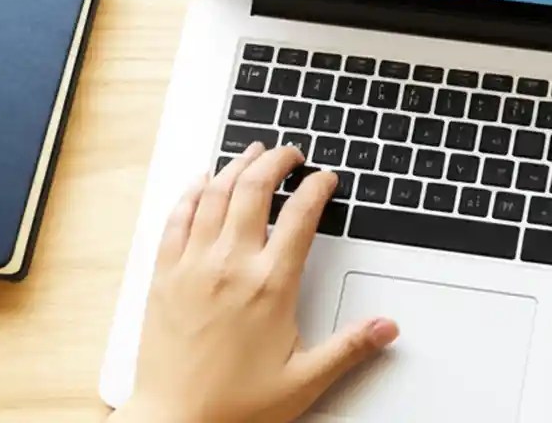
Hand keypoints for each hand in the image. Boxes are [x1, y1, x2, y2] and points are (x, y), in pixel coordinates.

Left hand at [109, 143, 399, 422]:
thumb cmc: (235, 406)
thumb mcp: (305, 378)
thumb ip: (349, 346)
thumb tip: (387, 328)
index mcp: (270, 286)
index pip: (300, 215)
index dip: (317, 187)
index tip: (325, 179)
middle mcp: (230, 266)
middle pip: (254, 188)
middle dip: (277, 160)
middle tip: (291, 153)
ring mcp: (193, 266)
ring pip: (214, 194)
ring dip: (236, 166)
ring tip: (253, 153)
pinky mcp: (164, 276)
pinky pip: (176, 218)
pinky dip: (191, 192)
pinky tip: (201, 183)